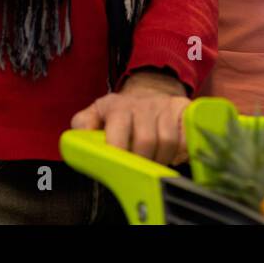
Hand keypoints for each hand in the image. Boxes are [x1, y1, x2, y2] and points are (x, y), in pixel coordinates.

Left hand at [70, 71, 190, 164]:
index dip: (118, 154)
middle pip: (146, 141)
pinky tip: (171, 154)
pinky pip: (186, 137)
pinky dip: (180, 151)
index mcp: (117, 106)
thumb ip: (83, 125)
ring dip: (160, 160)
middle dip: (141, 162)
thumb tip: (77, 138)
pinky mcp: (184, 109)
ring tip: (152, 162)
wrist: (149, 91)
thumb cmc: (119, 112)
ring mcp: (165, 105)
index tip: (118, 168)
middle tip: (137, 171)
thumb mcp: (96, 114)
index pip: (117, 135)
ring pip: (168, 142)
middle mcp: (143, 103)